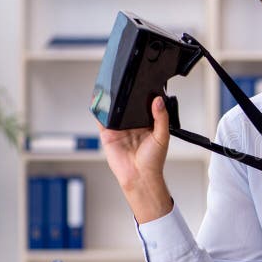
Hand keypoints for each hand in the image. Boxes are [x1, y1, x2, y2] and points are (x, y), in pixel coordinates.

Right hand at [97, 96, 172, 221]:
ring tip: (113, 90)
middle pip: (128, 106)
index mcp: (147, 124)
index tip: (145, 84)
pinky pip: (102, 120)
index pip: (144, 105)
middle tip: (127, 84)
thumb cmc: (153, 161)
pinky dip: (99, 110)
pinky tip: (100, 102)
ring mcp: (119, 129)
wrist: (140, 177)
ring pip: (114, 110)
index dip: (144, 96)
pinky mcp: (107, 134)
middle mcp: (132, 125)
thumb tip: (158, 101)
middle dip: (126, 96)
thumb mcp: (162, 136)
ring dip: (111, 101)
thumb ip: (161, 117)